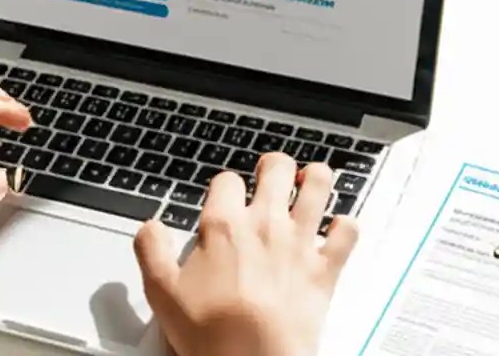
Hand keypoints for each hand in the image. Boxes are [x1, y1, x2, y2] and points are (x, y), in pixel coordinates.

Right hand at [134, 154, 357, 355]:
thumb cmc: (212, 333)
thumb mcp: (162, 292)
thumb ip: (152, 250)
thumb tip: (150, 226)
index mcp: (224, 225)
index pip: (226, 180)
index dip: (224, 186)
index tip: (223, 199)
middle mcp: (264, 224)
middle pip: (276, 168)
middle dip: (273, 166)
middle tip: (271, 175)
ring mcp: (299, 242)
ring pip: (318, 184)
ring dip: (314, 178)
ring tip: (307, 182)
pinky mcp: (326, 267)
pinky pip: (348, 231)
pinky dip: (345, 227)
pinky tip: (336, 230)